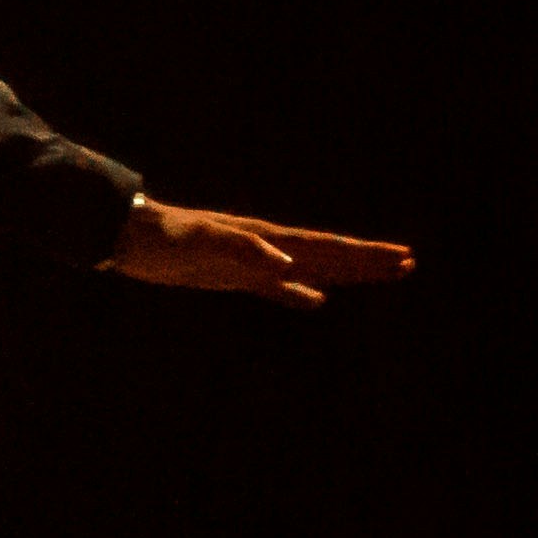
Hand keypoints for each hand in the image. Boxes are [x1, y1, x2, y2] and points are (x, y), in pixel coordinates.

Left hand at [108, 199, 411, 305]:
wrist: (128, 236)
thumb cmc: (165, 237)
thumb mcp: (203, 244)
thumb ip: (245, 252)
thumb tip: (288, 266)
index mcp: (267, 240)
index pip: (325, 248)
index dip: (362, 256)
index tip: (399, 257)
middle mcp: (267, 247)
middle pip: (328, 255)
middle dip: (367, 262)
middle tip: (409, 264)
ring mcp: (252, 262)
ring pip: (310, 269)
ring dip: (344, 274)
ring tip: (380, 275)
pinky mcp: (233, 276)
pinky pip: (277, 288)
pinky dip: (299, 294)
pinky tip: (316, 301)